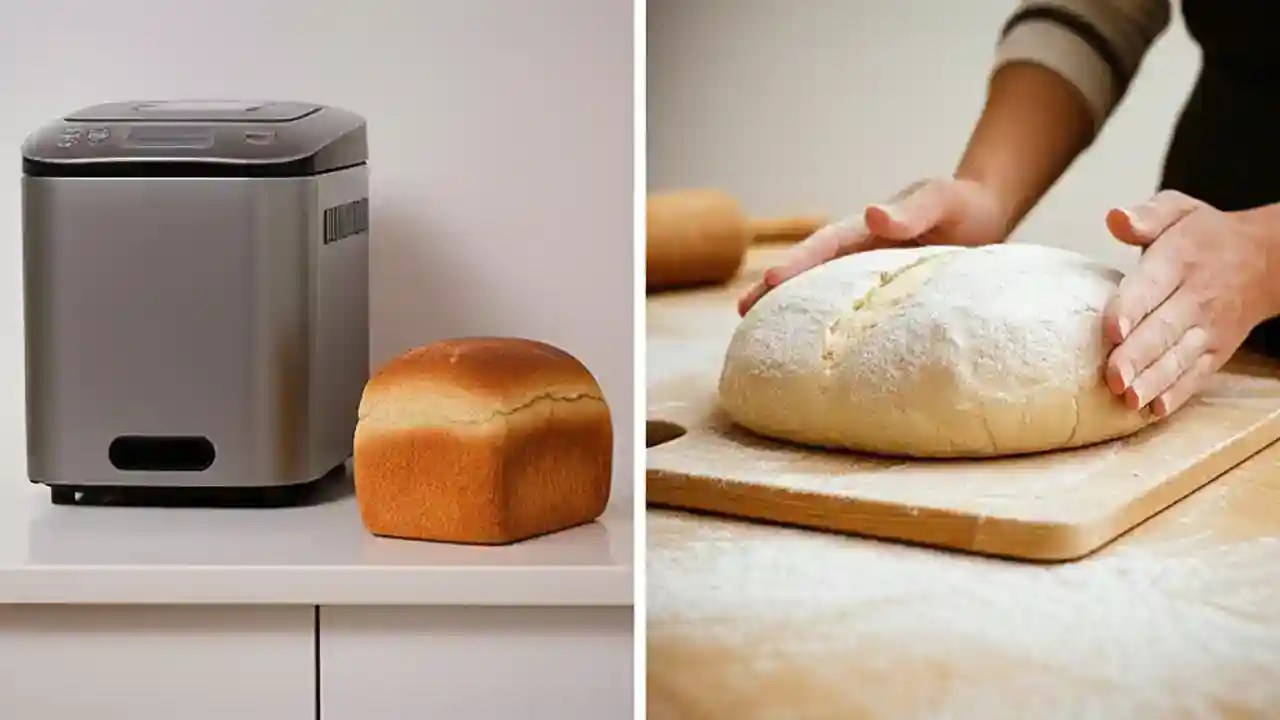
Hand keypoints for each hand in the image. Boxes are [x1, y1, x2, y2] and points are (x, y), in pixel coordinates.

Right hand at [737, 177, 1010, 315]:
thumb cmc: (962, 205)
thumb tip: (872, 214)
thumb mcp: (942, 198)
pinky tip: (818, 355)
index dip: (798, 263)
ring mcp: (865, 276)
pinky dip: (827, 328)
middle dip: (774, 290)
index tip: (772, 280)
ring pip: (822, 294)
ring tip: (762, 338)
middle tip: (742, 312)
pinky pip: (848, 312)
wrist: (985, 217)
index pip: (823, 247)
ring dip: (792, 312)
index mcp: (864, 230)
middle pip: (808, 272)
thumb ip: (912, 208)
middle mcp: (856, 253)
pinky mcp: (881, 298)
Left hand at [1102, 190, 1279, 417]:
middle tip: (1112, 378)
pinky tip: (1156, 410)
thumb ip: (1147, 215)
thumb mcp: (1179, 211)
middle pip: (1163, 330)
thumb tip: (1115, 218)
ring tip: (1128, 399)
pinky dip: (1178, 393)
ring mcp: (1208, 329)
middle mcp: (1196, 297)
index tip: (1112, 330)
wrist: (1264, 258)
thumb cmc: (1202, 235)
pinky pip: (1198, 375)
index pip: (1151, 286)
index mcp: (1179, 260)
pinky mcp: (1217, 351)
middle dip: (1137, 356)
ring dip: (1154, 381)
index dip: (1130, 308)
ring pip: (1180, 358)